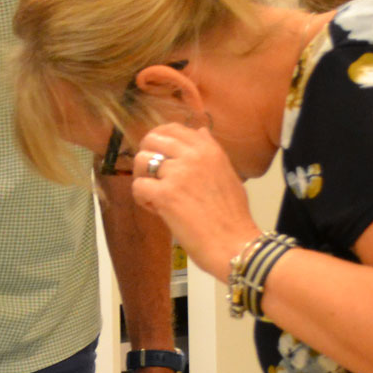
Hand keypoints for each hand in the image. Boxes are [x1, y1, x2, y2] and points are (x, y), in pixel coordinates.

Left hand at [129, 123, 261, 278]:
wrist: (234, 244)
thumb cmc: (233, 217)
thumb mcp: (229, 174)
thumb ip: (212, 152)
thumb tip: (200, 131)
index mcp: (208, 150)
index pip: (173, 129)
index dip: (160, 140)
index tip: (159, 156)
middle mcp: (193, 156)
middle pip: (151, 139)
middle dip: (147, 158)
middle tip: (152, 177)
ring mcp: (178, 174)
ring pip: (141, 161)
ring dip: (143, 178)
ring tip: (156, 196)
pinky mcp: (165, 195)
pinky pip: (138, 186)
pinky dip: (143, 200)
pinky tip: (157, 211)